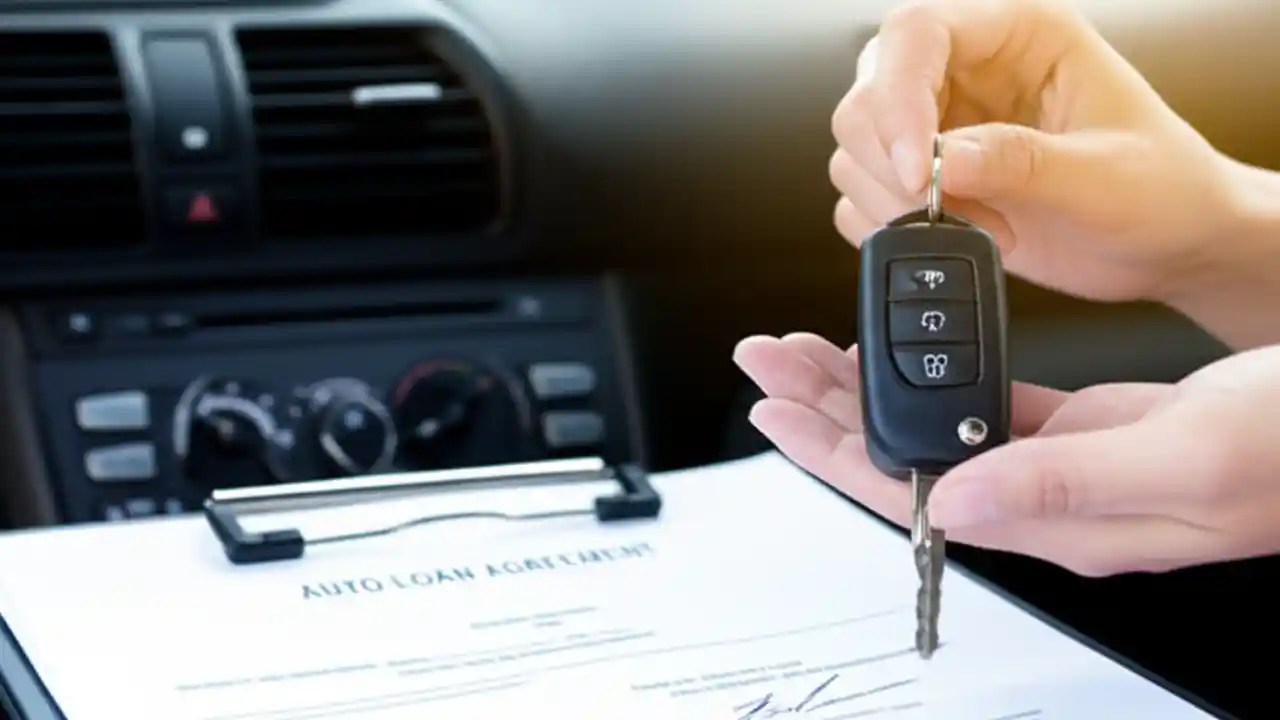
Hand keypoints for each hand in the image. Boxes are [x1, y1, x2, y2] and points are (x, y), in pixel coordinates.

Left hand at [733, 333, 1279, 576]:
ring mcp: (1064, 465)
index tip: (776, 414)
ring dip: (869, 388)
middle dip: (827, 409)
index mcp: (1061, 523)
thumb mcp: (1183, 464)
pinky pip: (985, 403)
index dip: (833, 454)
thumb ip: (1063, 487)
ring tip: (810, 354)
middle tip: (769, 362)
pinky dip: (934, 375)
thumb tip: (950, 501)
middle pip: (906, 458)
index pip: (914, 496)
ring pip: (936, 428)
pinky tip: (903, 354)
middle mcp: (1049, 501)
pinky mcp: (1087, 428)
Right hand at [830, 0, 1276, 346]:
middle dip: (891, 162)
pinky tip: (959, 236)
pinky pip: (862, 200)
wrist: (1170, 244)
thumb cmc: (1162, 189)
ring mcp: (939, 128)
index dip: (899, 98)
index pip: (915, 33)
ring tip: (980, 225)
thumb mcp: (1105, 177)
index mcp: (1016, 34)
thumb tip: (940, 163)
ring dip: (898, 204)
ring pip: (856, 152)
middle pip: (867, 94)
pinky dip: (893, 229)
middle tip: (943, 206)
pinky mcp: (924, 182)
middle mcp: (965, 72)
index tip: (921, 171)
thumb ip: (1019, 162)